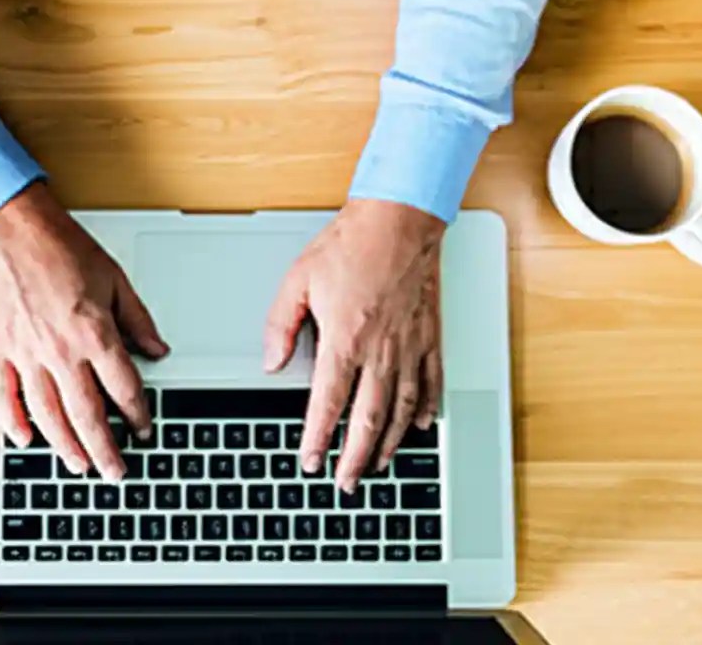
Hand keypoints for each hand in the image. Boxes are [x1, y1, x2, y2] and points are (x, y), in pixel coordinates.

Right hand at [0, 183, 168, 480]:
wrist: (7, 225)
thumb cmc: (58, 245)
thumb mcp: (114, 277)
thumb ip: (137, 319)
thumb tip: (157, 348)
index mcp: (94, 332)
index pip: (124, 388)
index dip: (138, 415)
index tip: (143, 429)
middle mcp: (61, 350)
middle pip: (88, 414)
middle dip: (106, 449)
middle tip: (115, 472)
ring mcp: (25, 352)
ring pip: (48, 414)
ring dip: (66, 446)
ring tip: (79, 466)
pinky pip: (5, 395)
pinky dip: (13, 422)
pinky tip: (25, 440)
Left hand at [264, 199, 444, 492]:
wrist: (400, 219)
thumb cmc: (351, 245)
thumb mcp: (297, 280)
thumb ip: (280, 326)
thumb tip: (270, 363)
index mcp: (345, 340)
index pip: (327, 403)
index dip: (317, 437)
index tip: (310, 459)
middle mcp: (380, 351)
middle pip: (367, 419)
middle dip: (355, 457)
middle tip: (347, 482)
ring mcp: (409, 346)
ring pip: (400, 409)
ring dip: (388, 442)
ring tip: (377, 464)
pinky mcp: (429, 336)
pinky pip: (430, 382)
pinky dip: (425, 409)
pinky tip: (419, 426)